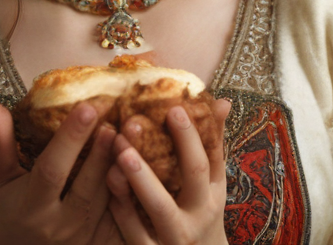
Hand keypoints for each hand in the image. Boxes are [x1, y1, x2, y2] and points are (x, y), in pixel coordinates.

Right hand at [0, 98, 123, 244]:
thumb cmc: (7, 210)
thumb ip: (0, 139)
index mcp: (32, 206)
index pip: (52, 169)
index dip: (70, 139)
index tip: (88, 106)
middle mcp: (60, 226)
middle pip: (87, 186)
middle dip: (103, 152)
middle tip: (117, 118)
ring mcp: (84, 239)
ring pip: (110, 201)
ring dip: (123, 167)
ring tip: (133, 132)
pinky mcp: (102, 244)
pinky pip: (123, 217)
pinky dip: (134, 189)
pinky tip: (144, 161)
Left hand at [106, 99, 230, 244]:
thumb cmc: (200, 212)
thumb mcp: (212, 184)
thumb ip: (212, 143)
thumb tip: (223, 101)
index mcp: (212, 193)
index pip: (207, 158)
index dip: (191, 133)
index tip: (173, 107)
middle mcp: (197, 215)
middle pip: (190, 178)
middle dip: (170, 149)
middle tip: (139, 123)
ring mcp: (175, 237)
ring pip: (158, 208)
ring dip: (138, 178)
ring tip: (120, 151)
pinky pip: (134, 234)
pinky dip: (121, 209)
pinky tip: (109, 181)